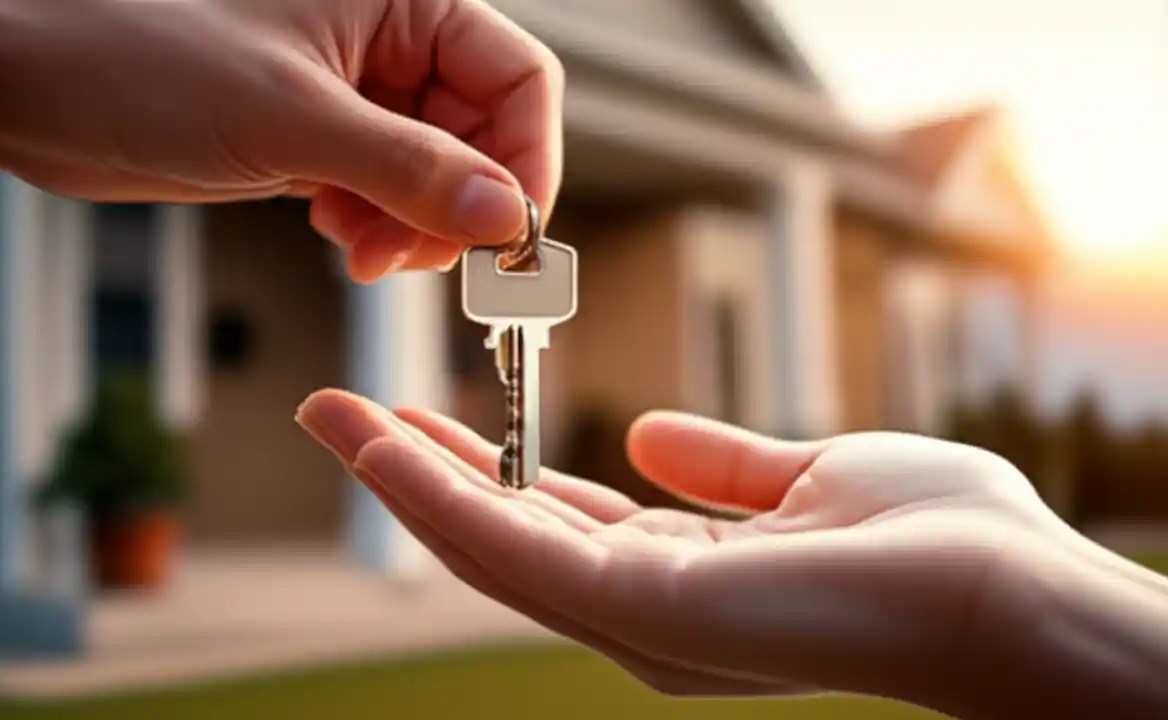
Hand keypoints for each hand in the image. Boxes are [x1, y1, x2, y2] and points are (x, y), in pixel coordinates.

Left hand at [0, 0, 562, 280]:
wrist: (30, 84)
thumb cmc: (134, 53)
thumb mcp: (292, 117)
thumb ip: (411, 169)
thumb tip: (506, 215)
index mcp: (400, 1)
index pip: (515, 80)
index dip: (527, 162)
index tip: (511, 236)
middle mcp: (384, 43)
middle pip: (482, 135)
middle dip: (461, 207)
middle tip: (421, 256)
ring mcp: (350, 93)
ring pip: (436, 173)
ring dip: (415, 227)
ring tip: (365, 251)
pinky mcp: (314, 137)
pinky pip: (383, 191)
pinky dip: (376, 226)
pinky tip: (340, 237)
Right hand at [296, 390, 1167, 718]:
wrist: (1004, 588)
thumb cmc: (931, 540)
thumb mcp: (804, 477)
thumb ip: (722, 466)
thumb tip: (647, 437)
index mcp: (679, 572)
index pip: (554, 517)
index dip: (482, 468)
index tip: (424, 414)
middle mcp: (641, 609)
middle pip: (500, 535)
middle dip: (416, 473)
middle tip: (340, 411)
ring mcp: (634, 620)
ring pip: (486, 544)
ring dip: (404, 481)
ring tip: (335, 417)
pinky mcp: (639, 613)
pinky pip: (515, 549)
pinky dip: (441, 500)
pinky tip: (387, 450)